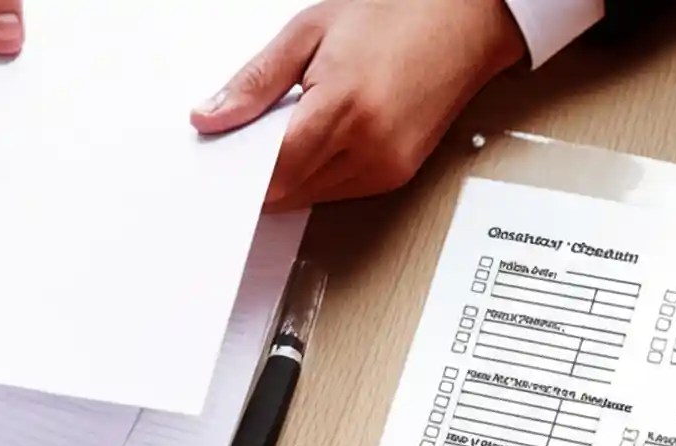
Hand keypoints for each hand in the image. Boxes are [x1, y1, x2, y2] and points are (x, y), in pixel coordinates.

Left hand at [191, 0, 526, 209]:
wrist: (466, 15)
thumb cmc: (397, 12)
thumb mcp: (308, 33)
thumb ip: (254, 83)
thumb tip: (209, 117)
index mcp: (343, 109)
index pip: (271, 172)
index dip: (237, 174)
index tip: (218, 164)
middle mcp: (369, 148)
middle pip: (287, 191)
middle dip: (260, 173)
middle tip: (249, 138)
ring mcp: (387, 167)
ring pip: (310, 197)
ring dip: (289, 175)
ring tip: (296, 125)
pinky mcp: (397, 175)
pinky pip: (338, 192)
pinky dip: (316, 175)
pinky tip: (320, 138)